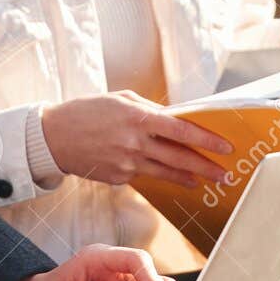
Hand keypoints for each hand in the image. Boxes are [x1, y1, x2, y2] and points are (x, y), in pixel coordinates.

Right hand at [40, 91, 234, 187]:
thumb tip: (177, 119)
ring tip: (205, 180)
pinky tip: (169, 174)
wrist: (54, 137)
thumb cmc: (88, 111)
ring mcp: (127, 165)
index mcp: (138, 119)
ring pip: (166, 173)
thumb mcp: (121, 100)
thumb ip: (151, 110)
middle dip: (207, 168)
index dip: (207, 140)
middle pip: (180, 159)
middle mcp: (135, 144)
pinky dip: (157, 173)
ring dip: (189, 177)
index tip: (226, 147)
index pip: (182, 132)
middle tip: (226, 175)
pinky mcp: (119, 178)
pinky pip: (144, 176)